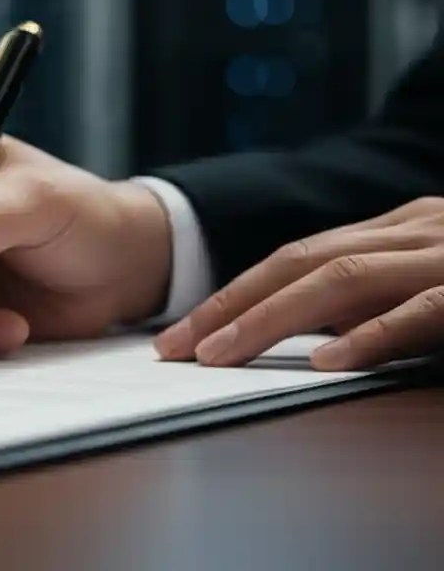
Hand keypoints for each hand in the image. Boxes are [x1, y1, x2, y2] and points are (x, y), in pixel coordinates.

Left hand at [154, 197, 443, 369]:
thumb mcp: (432, 281)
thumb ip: (374, 302)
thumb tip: (312, 336)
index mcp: (398, 231)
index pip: (294, 259)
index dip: (231, 297)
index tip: (179, 337)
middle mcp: (415, 232)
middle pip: (301, 263)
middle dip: (229, 306)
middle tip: (173, 348)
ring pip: (343, 280)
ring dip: (272, 318)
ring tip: (219, 355)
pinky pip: (421, 310)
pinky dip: (371, 335)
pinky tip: (325, 361)